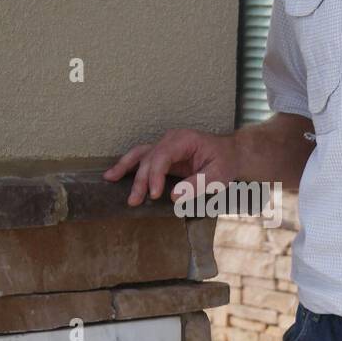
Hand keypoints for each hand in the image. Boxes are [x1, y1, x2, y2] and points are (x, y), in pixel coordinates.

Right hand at [102, 128, 238, 206]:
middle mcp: (171, 140)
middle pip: (149, 158)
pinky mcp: (162, 155)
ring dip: (126, 169)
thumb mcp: (218, 175)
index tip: (154, 195)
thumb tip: (174, 196)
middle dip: (140, 180)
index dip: (155, 175)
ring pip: (140, 156)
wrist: (231, 154)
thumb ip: (197, 184)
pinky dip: (128, 166)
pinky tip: (114, 175)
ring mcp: (165, 146)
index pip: (162, 156)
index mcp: (184, 140)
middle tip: (135, 201)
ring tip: (110, 179)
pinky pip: (141, 158)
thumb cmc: (225, 162)